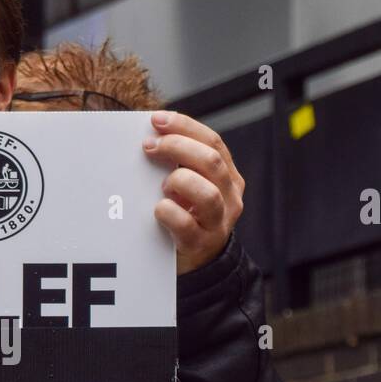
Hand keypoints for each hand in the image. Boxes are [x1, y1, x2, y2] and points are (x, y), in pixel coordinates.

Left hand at [142, 110, 244, 274]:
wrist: (195, 261)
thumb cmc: (185, 214)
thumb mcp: (189, 186)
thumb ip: (179, 163)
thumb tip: (150, 135)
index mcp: (228, 175)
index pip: (213, 141)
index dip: (184, 126)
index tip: (156, 120)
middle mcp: (230, 196)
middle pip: (211, 161)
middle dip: (177, 147)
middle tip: (149, 147)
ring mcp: (219, 221)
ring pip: (207, 193)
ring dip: (178, 182)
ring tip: (162, 187)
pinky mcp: (201, 243)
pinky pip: (186, 224)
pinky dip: (168, 212)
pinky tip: (157, 209)